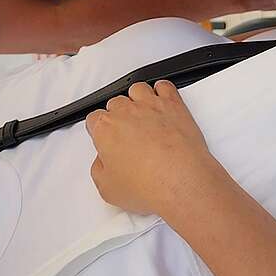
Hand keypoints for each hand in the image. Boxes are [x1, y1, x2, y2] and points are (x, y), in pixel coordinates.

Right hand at [86, 80, 221, 217]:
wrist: (181, 180)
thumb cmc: (147, 184)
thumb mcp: (107, 188)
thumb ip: (99, 168)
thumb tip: (103, 162)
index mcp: (105, 128)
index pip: (94, 119)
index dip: (99, 130)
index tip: (105, 138)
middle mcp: (126, 111)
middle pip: (115, 103)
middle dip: (118, 116)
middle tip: (126, 134)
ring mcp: (151, 105)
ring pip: (137, 89)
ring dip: (137, 100)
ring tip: (143, 117)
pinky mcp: (173, 105)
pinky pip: (164, 86)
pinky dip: (162, 91)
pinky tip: (162, 103)